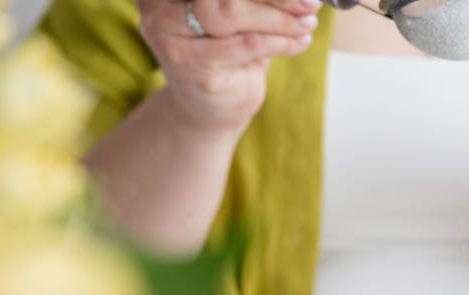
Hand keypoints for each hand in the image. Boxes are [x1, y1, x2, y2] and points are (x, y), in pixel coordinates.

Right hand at [138, 0, 320, 133]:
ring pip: (231, 14)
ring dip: (280, 19)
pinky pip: (245, 45)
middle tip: (310, 3)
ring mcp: (170, 39)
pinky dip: (280, 42)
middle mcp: (158, 11)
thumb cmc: (225, 52)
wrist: (208, 110)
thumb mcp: (239, 14)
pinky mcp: (191, 67)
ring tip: (307, 24)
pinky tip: (299, 42)